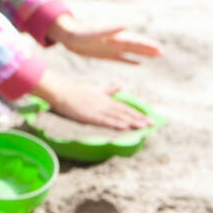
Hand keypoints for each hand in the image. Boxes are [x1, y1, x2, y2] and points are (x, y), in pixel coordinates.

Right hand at [33, 70, 152, 129]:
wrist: (61, 91)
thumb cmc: (75, 91)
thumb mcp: (95, 89)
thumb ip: (108, 90)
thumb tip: (120, 85)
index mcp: (106, 99)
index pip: (125, 107)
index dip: (137, 113)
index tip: (149, 118)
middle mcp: (105, 104)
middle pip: (125, 112)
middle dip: (139, 118)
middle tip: (152, 124)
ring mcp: (98, 109)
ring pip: (117, 116)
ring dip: (131, 121)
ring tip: (143, 126)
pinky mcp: (89, 115)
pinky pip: (104, 120)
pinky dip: (115, 123)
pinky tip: (124, 126)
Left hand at [48, 16, 162, 63]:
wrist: (69, 37)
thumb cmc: (80, 34)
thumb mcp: (94, 34)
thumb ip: (109, 31)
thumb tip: (125, 25)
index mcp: (115, 37)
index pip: (135, 41)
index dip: (147, 45)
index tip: (159, 49)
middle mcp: (116, 42)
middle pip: (136, 46)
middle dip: (149, 49)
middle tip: (162, 53)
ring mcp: (112, 48)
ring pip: (132, 52)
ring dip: (144, 54)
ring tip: (157, 56)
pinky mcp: (106, 54)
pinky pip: (121, 58)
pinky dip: (130, 61)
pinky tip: (138, 63)